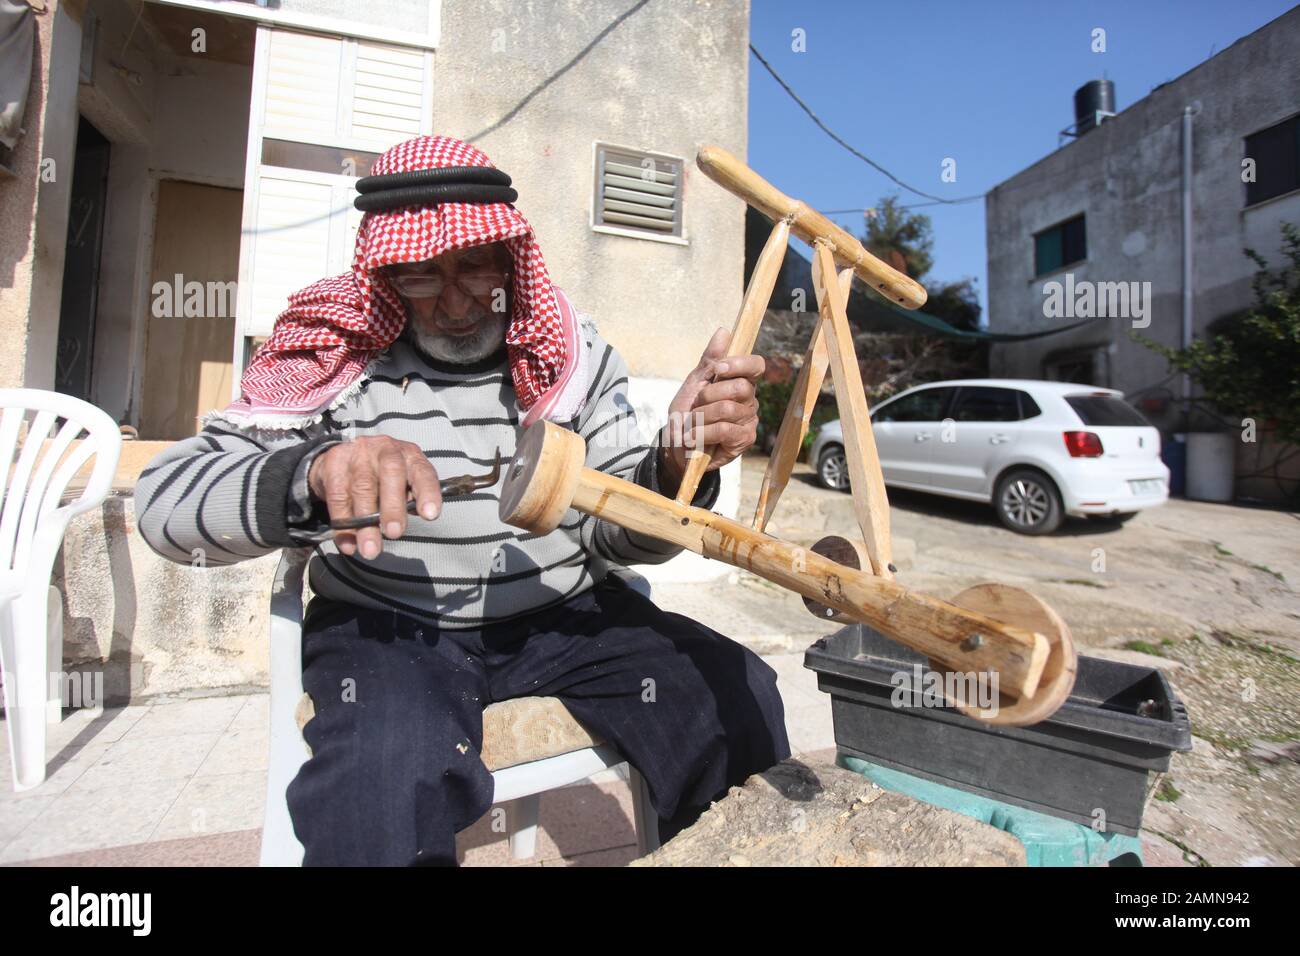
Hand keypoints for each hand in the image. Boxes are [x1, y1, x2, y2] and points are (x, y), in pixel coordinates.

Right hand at [307, 436, 441, 558]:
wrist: (342, 460)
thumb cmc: (381, 477)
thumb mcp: (402, 483)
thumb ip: (411, 499)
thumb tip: (418, 515)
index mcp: (409, 454)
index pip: (423, 471)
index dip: (428, 492)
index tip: (430, 515)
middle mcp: (385, 448)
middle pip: (391, 473)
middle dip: (393, 507)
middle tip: (394, 534)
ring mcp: (358, 453)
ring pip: (362, 488)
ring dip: (365, 524)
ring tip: (370, 550)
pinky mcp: (334, 462)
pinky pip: (337, 496)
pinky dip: (343, 524)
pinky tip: (349, 543)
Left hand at [661, 327, 763, 482]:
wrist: (676, 445)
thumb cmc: (687, 413)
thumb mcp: (694, 383)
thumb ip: (710, 359)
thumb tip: (724, 331)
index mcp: (740, 382)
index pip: (756, 366)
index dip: (740, 364)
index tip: (719, 369)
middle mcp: (749, 400)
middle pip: (740, 387)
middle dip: (709, 395)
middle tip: (695, 406)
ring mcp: (749, 420)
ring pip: (728, 409)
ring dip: (700, 417)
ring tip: (691, 425)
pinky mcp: (745, 440)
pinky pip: (725, 429)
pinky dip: (703, 432)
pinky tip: (693, 438)